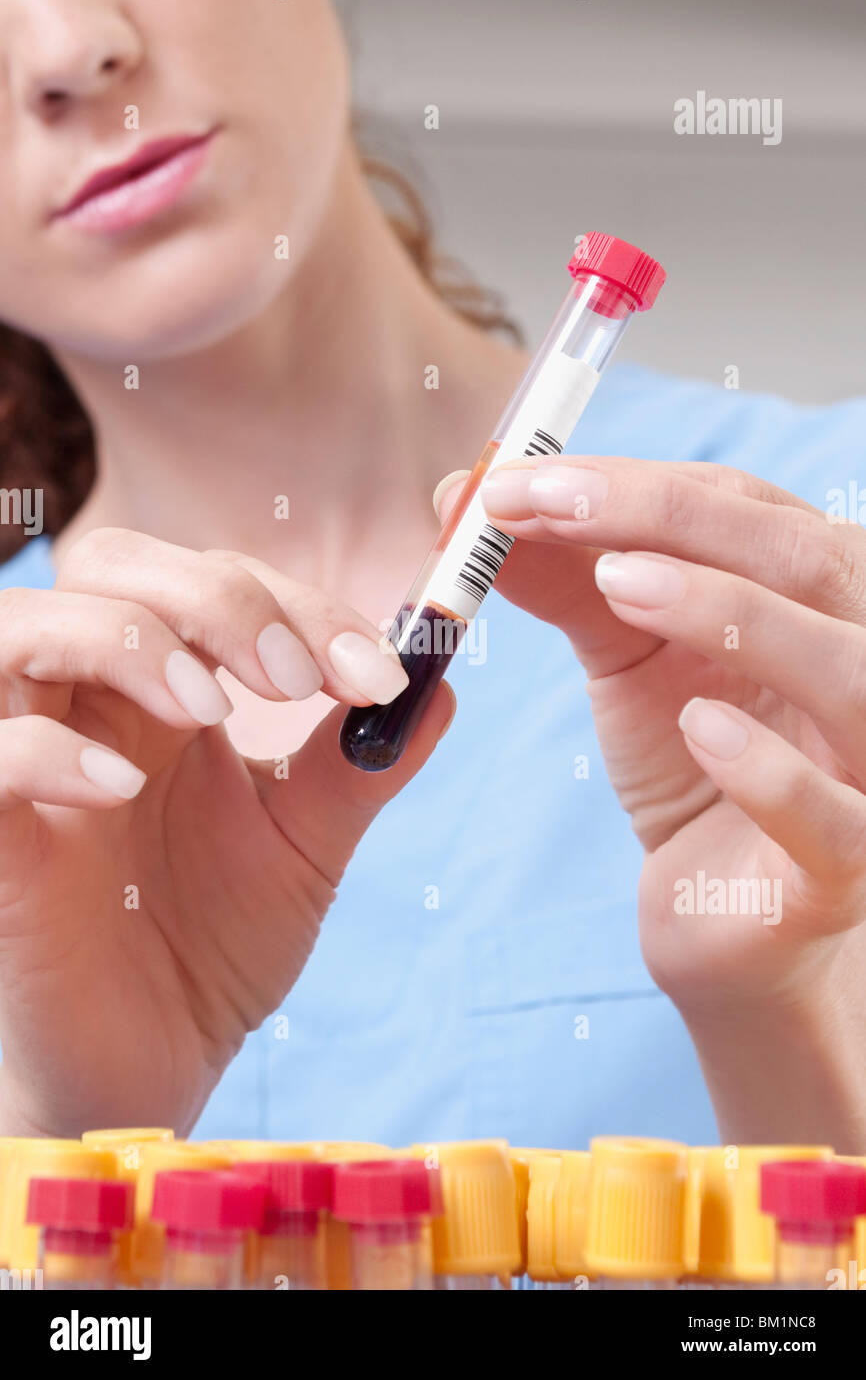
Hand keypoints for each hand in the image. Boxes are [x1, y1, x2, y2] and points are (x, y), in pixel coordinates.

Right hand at [0, 529, 452, 1136]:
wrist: (152, 1067)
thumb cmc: (214, 948)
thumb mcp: (303, 846)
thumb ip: (359, 764)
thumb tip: (440, 685)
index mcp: (164, 690)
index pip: (209, 579)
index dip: (295, 603)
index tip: (378, 672)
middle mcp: (88, 705)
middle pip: (108, 564)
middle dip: (213, 597)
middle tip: (297, 680)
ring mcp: (27, 763)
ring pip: (19, 624)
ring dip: (127, 640)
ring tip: (214, 710)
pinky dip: (44, 751)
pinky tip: (123, 790)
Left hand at [446, 456, 865, 1144]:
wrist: (729, 915)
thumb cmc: (694, 768)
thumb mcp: (631, 659)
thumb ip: (573, 581)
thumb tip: (470, 498)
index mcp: (818, 596)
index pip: (747, 509)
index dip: (636, 484)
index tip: (520, 481)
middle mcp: (863, 658)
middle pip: (804, 561)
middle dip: (671, 519)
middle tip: (552, 505)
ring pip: (842, 671)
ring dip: (732, 614)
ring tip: (622, 582)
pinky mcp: (846, 866)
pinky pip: (830, 815)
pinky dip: (770, 769)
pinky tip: (699, 727)